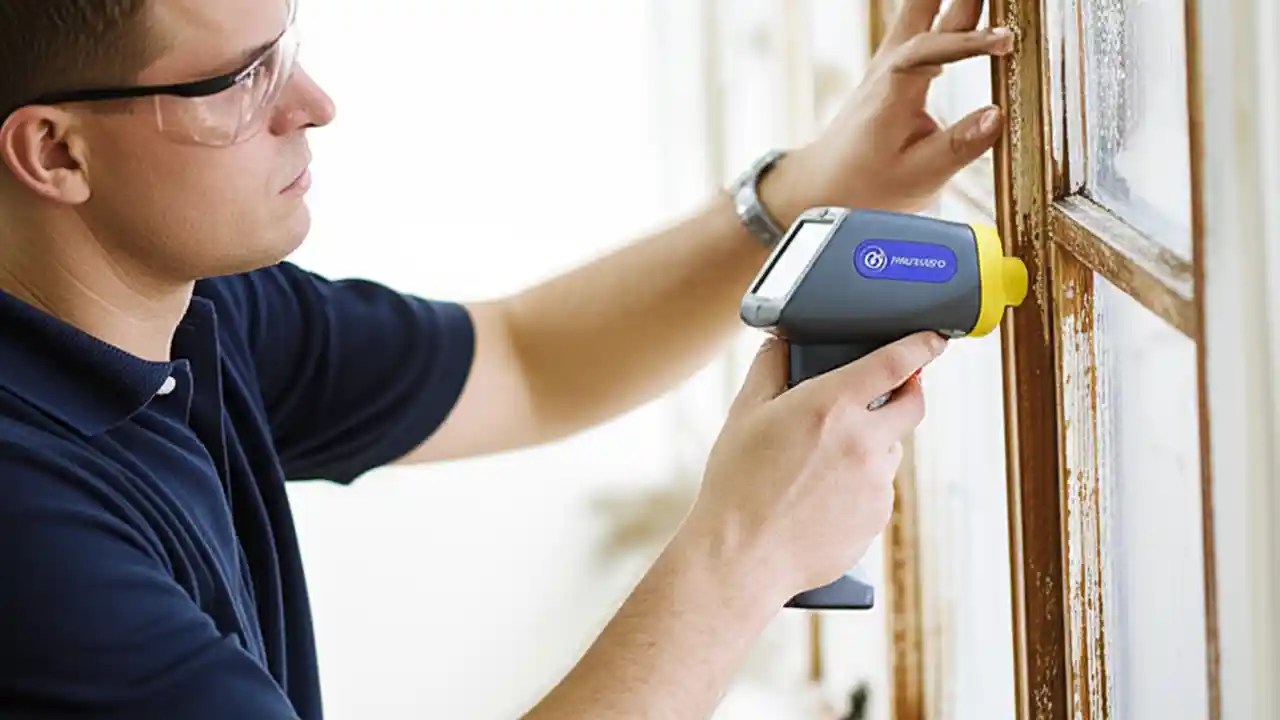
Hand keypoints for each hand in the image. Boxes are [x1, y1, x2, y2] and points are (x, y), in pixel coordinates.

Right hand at [682, 332, 945, 600]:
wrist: (743, 556)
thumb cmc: (737, 484)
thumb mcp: (744, 414)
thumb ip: (769, 368)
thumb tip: (782, 342)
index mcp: (831, 406)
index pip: (895, 363)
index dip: (921, 346)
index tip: (933, 339)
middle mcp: (864, 441)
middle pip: (913, 405)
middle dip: (908, 392)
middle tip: (888, 392)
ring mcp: (876, 483)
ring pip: (890, 451)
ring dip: (872, 445)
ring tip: (822, 463)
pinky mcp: (877, 518)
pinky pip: (878, 490)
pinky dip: (860, 485)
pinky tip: (821, 498)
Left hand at [763, 0, 1014, 221]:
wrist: (828, 182)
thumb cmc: (869, 183)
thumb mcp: (916, 176)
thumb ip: (958, 146)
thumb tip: (997, 116)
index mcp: (891, 93)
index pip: (930, 52)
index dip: (968, 43)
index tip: (1005, 41)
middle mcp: (889, 67)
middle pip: (920, 10)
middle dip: (959, 1)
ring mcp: (890, 60)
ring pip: (919, 9)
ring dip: (947, 0)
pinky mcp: (897, 63)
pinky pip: (922, 21)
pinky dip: (944, 7)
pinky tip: (969, 4)